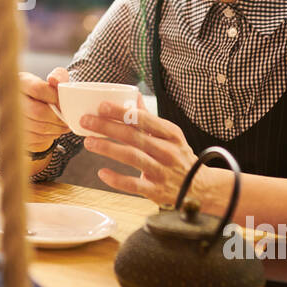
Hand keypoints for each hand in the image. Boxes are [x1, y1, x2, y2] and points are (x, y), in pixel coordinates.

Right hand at [17, 66, 71, 152]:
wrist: (27, 107)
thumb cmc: (42, 93)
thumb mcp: (49, 81)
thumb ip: (58, 76)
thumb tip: (55, 80)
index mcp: (21, 83)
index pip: (38, 89)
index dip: (55, 97)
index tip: (64, 102)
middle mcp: (12, 100)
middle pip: (38, 112)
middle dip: (57, 117)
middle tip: (67, 118)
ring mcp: (12, 119)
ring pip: (39, 127)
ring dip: (56, 128)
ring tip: (64, 125)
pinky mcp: (16, 134)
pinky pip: (37, 139)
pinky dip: (49, 136)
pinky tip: (54, 131)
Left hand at [77, 96, 207, 207]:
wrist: (199, 188)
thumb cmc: (179, 157)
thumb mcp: (171, 136)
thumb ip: (150, 118)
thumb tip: (134, 95)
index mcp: (171, 134)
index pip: (144, 119)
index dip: (122, 112)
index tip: (101, 106)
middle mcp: (167, 152)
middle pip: (134, 136)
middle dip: (107, 127)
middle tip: (86, 121)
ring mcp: (162, 172)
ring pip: (132, 157)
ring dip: (108, 148)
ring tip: (88, 142)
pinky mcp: (156, 191)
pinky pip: (134, 184)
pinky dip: (117, 179)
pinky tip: (102, 172)